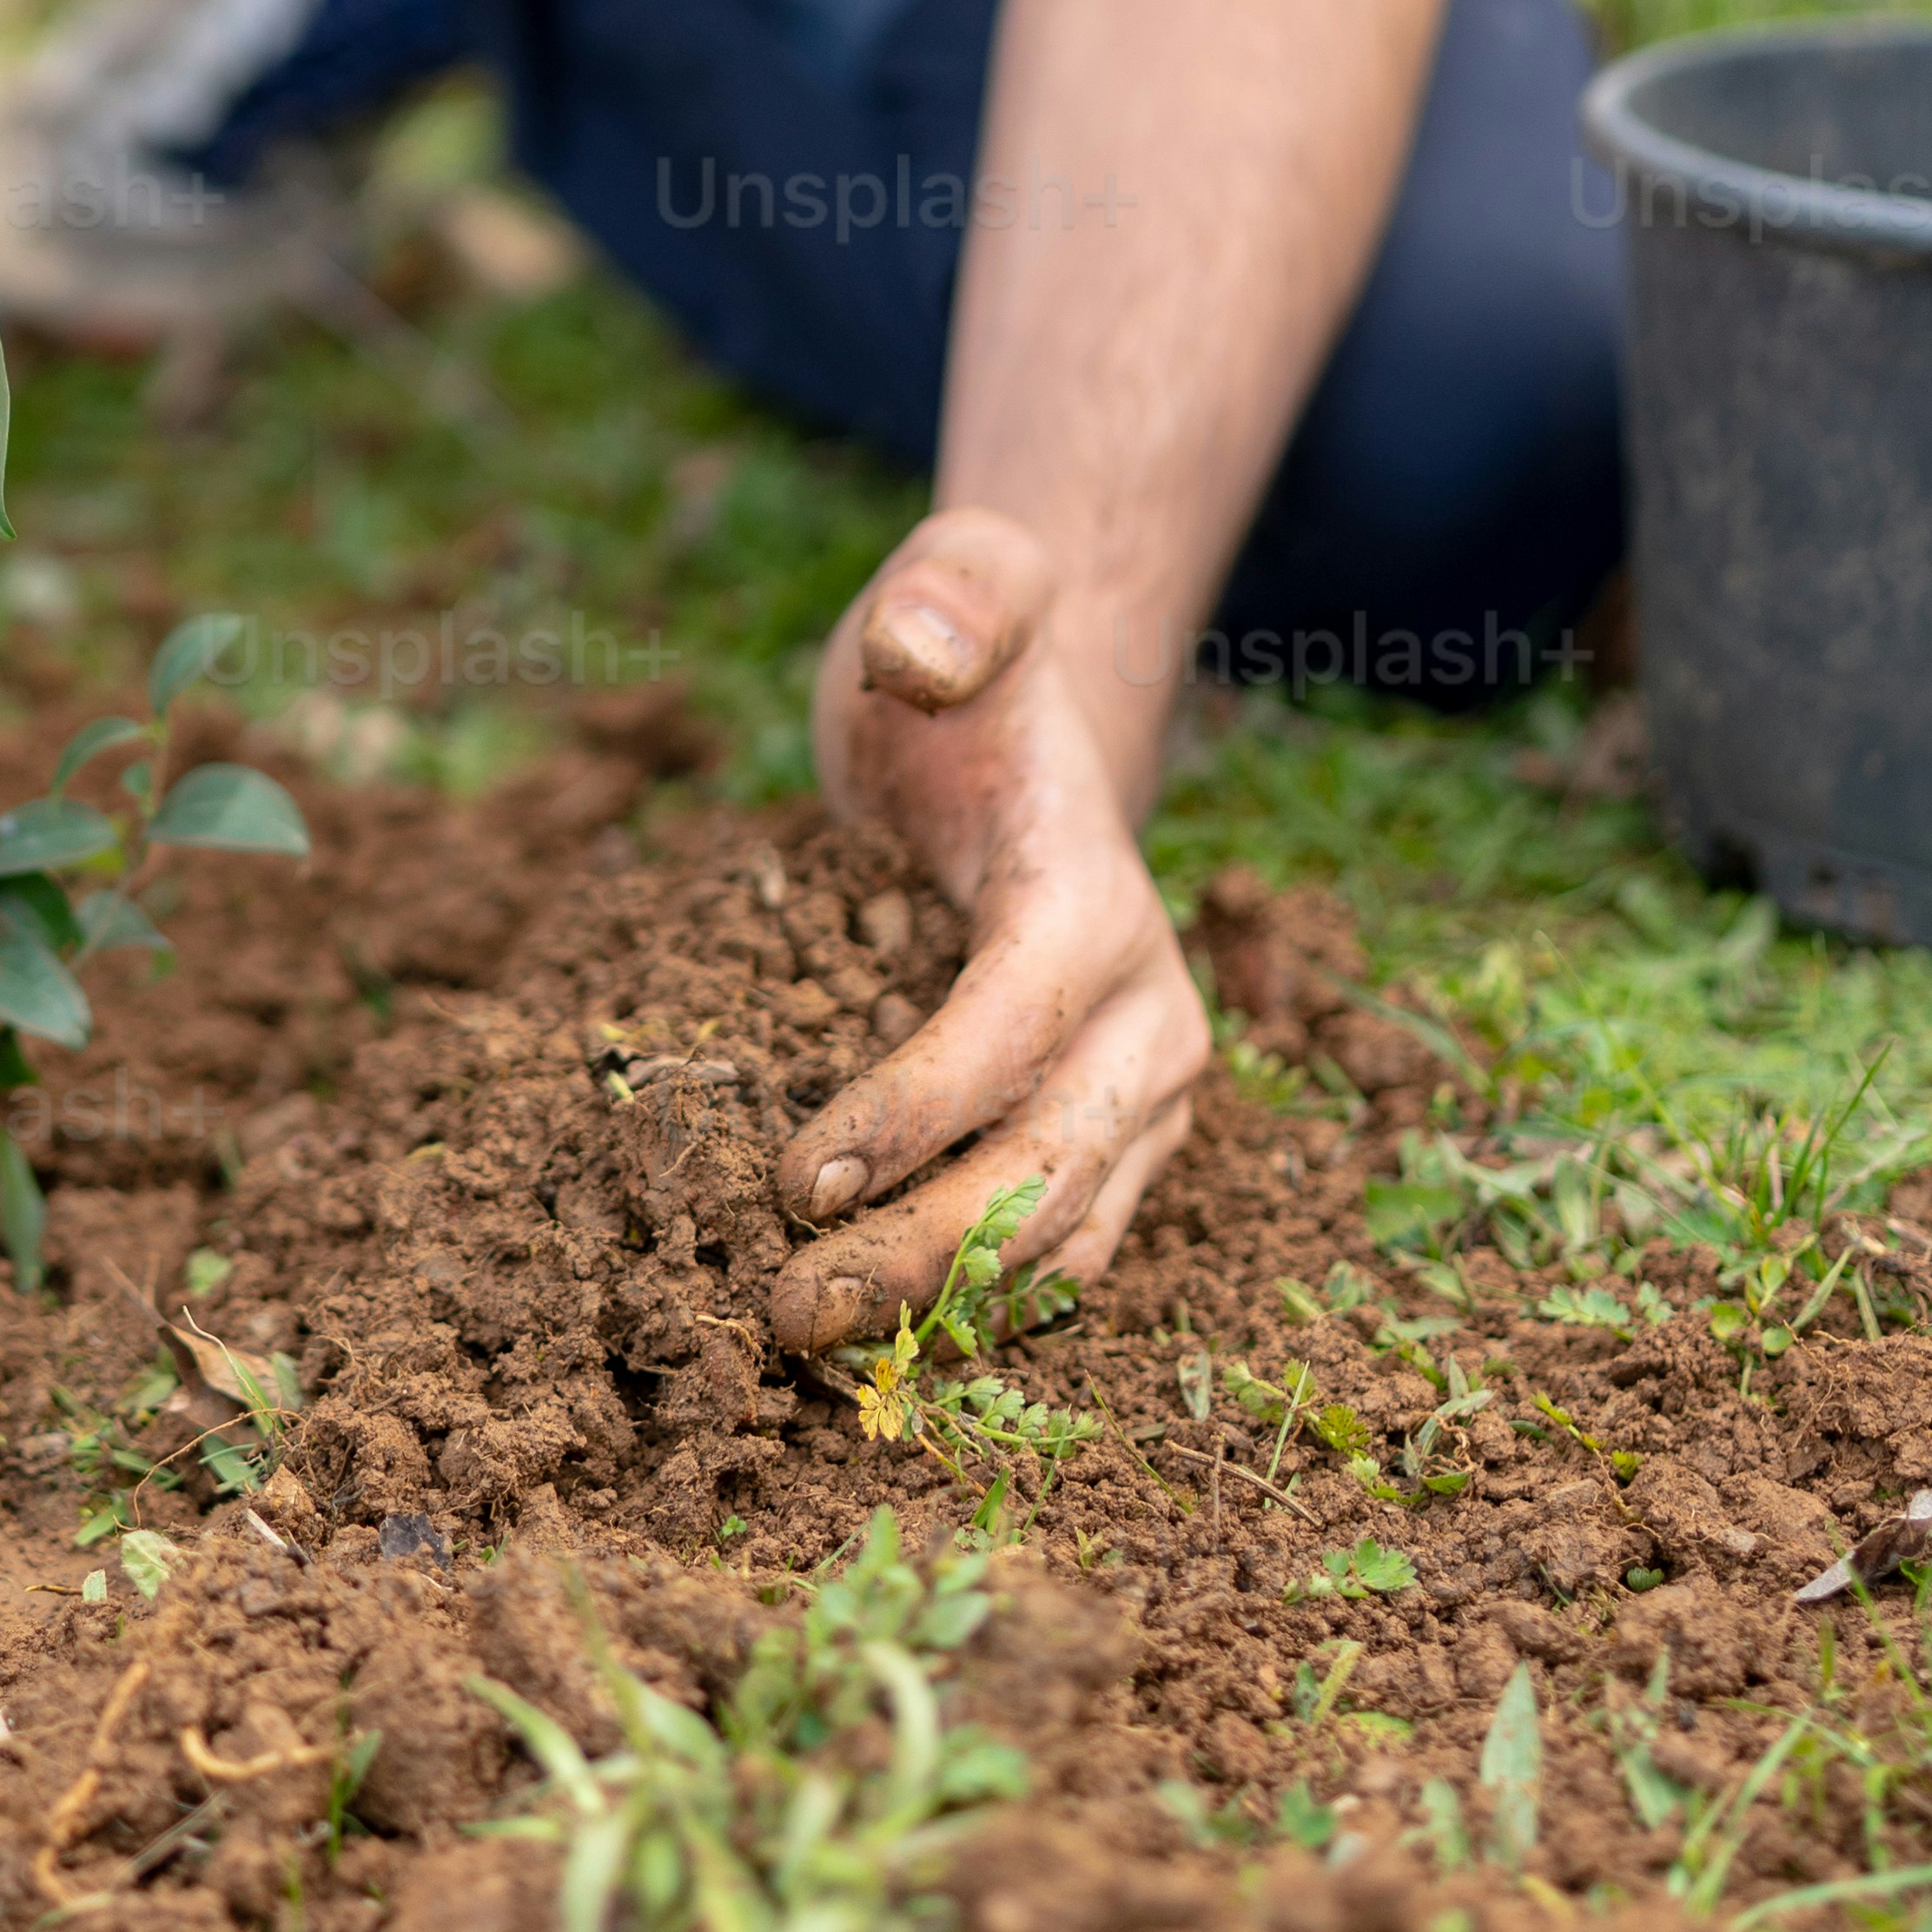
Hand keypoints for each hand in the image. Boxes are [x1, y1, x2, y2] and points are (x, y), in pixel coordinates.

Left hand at [766, 505, 1211, 1359]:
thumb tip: (918, 652)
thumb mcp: (957, 588)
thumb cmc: (964, 672)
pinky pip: (1055, 1252)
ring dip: (938, 1306)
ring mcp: (1144, 1095)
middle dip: (919, 1253)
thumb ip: (952, 593)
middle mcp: (1150, 1016)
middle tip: (781, 1312)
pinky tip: (867, 1338)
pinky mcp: (1114, 1145)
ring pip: (1057, 1236)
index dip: (913, 1110)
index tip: (793, 1177)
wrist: (1030, 739)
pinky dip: (970, 1306)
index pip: (1012, 1027)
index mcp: (1097, 900)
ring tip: (800, 1344)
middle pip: (1046, 1166)